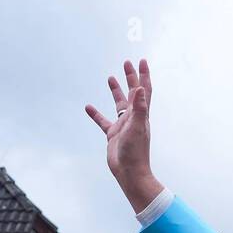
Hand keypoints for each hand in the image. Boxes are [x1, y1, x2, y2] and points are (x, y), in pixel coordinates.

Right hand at [84, 58, 163, 212]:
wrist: (130, 172)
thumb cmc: (135, 152)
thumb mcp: (137, 127)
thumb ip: (139, 108)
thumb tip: (141, 88)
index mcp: (141, 115)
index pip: (144, 91)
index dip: (144, 75)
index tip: (142, 60)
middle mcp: (133, 118)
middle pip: (133, 93)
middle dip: (130, 77)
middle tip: (126, 62)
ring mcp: (123, 126)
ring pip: (119, 104)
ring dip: (116, 91)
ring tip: (111, 77)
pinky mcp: (113, 135)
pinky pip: (103, 121)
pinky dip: (96, 114)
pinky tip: (88, 107)